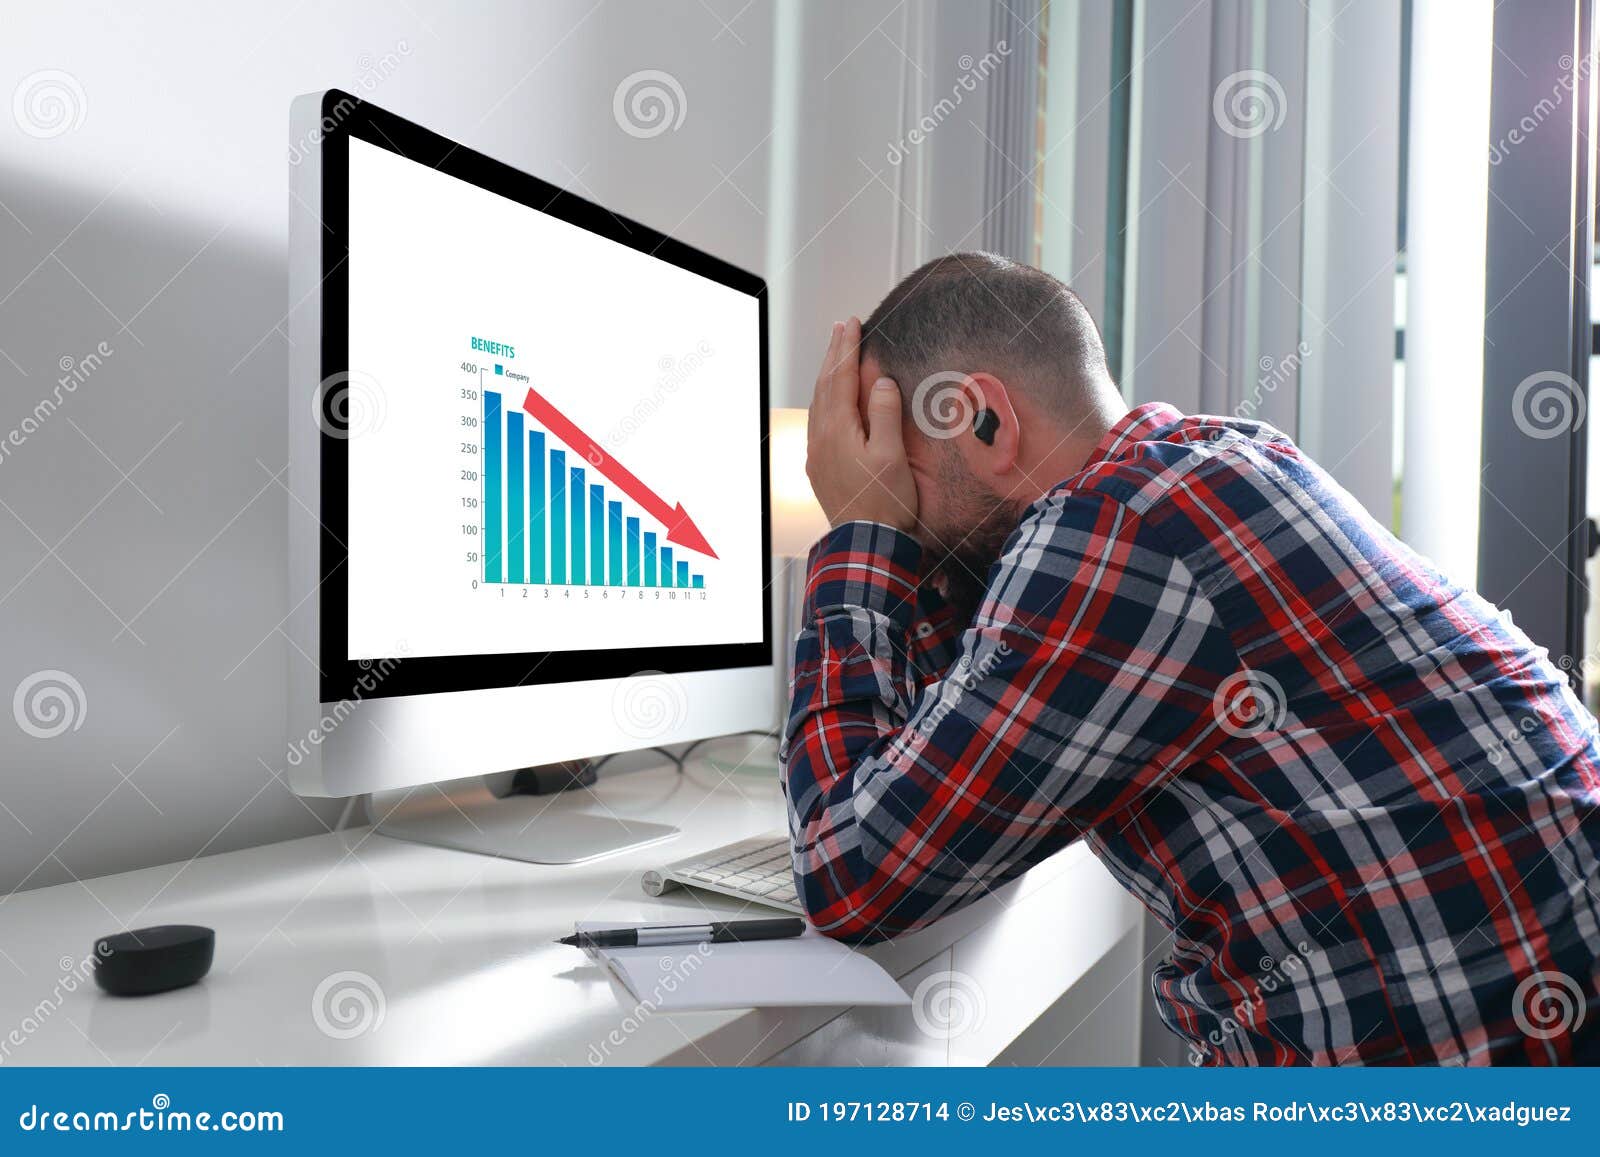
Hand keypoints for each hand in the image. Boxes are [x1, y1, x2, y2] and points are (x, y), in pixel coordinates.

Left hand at [805, 318, 918, 533]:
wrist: (865, 542)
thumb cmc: (884, 504)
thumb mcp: (892, 456)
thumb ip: (884, 415)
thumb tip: (880, 382)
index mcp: (838, 430)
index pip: (841, 378)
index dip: (847, 348)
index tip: (852, 324)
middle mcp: (821, 438)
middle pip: (825, 385)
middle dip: (834, 354)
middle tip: (842, 328)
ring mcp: (817, 452)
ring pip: (818, 401)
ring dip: (827, 374)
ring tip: (836, 355)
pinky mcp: (819, 466)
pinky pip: (817, 420)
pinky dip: (824, 398)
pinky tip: (830, 399)